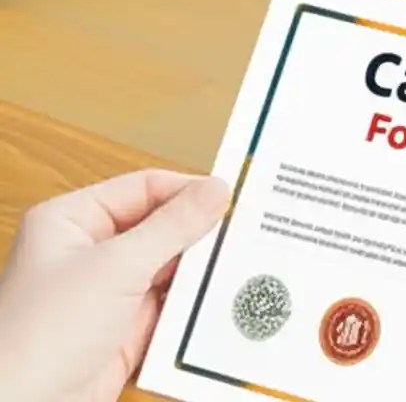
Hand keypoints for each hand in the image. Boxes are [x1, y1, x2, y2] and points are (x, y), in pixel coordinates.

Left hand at [0, 170, 229, 400]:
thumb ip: (172, 226)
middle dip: (199, 233)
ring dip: (199, 273)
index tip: (233, 197)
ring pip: (169, 269)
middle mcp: (88, 253)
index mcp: (71, 220)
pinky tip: (220, 303)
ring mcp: (107, 293)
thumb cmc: (38, 337)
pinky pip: (170, 307)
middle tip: (247, 233)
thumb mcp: (117, 267)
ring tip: (240, 267)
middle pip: (160, 227)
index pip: (143, 188)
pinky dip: (194, 307)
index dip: (188, 190)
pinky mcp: (124, 329)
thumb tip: (215, 190)